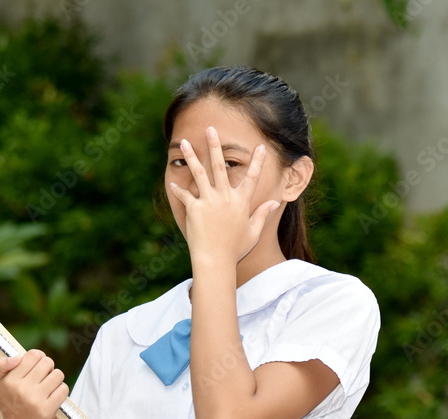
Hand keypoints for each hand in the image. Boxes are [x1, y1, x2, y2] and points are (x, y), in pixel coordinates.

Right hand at [0, 350, 68, 418]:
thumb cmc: (10, 403)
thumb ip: (0, 365)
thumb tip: (17, 357)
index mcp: (9, 381)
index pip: (34, 355)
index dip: (38, 357)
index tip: (36, 366)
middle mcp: (21, 389)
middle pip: (48, 362)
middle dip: (48, 368)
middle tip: (42, 377)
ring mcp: (35, 400)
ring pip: (58, 374)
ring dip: (55, 379)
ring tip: (47, 386)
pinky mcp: (48, 409)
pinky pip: (63, 388)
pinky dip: (61, 391)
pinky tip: (52, 396)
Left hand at [168, 126, 279, 264]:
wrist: (215, 260)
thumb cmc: (236, 249)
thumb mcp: (253, 232)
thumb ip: (262, 214)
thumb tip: (274, 202)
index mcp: (241, 202)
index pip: (252, 178)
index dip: (258, 162)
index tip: (260, 147)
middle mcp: (225, 197)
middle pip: (220, 166)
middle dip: (216, 145)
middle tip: (211, 129)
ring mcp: (209, 201)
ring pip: (199, 173)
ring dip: (192, 156)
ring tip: (185, 142)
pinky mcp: (194, 208)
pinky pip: (185, 195)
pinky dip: (179, 189)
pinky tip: (173, 182)